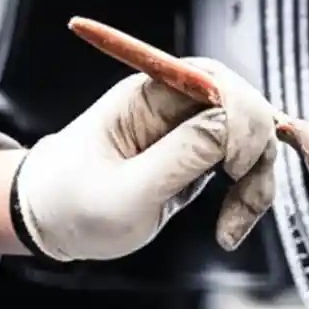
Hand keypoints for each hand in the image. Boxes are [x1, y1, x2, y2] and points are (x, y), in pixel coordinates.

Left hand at [10, 59, 278, 261]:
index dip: (241, 113)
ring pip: (253, 141)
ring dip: (256, 183)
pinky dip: (249, 197)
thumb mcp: (125, 192)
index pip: (214, 79)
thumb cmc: (73, 205)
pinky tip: (230, 230)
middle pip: (244, 108)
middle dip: (256, 151)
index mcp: (145, 96)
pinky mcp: (202, 160)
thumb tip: (231, 127)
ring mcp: (191, 133)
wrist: (51, 224)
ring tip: (231, 229)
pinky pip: (246, 168)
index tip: (239, 163)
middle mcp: (173, 106)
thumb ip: (180, 157)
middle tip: (246, 194)